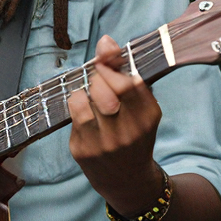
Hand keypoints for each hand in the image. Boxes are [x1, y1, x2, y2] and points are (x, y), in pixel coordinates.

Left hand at [67, 34, 163, 216]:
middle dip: (96, 77)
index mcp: (148, 117)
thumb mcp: (140, 105)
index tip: (105, 62)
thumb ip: (124, 72)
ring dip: (84, 92)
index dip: (111, 66)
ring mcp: (104, 144)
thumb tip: (106, 41)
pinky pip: (72, 115)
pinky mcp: (83, 151)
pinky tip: (84, 112)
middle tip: (98, 79)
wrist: (127, 180)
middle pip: (103, 89)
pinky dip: (75, 105)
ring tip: (91, 98)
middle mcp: (128, 132)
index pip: (127, 83)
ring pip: (82, 100)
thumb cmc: (133, 132)